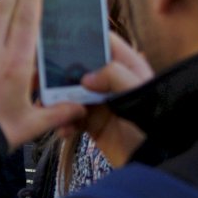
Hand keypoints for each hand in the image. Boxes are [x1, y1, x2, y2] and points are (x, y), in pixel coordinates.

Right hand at [59, 33, 153, 166]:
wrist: (154, 161)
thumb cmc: (156, 124)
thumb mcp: (140, 93)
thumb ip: (115, 76)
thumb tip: (85, 77)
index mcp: (126, 66)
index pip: (104, 42)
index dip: (84, 36)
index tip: (61, 36)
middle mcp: (110, 81)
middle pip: (79, 66)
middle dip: (60, 71)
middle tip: (41, 74)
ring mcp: (99, 101)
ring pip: (69, 91)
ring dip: (56, 99)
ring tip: (48, 107)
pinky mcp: (91, 121)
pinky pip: (69, 116)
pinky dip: (62, 121)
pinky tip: (64, 129)